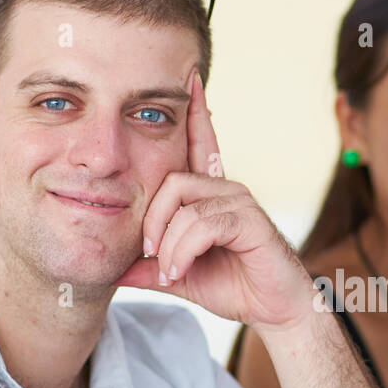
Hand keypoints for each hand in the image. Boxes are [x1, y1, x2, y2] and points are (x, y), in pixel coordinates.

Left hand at [114, 70, 312, 332]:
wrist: (274, 310)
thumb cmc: (235, 286)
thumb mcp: (179, 274)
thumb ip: (148, 267)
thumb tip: (113, 270)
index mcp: (211, 195)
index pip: (200, 142)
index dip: (195, 111)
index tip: (189, 77)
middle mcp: (226, 189)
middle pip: (171, 180)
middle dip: (151, 220)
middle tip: (146, 255)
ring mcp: (240, 201)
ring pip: (184, 204)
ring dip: (166, 243)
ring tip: (168, 270)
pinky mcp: (250, 220)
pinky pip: (203, 224)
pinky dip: (183, 250)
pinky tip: (180, 269)